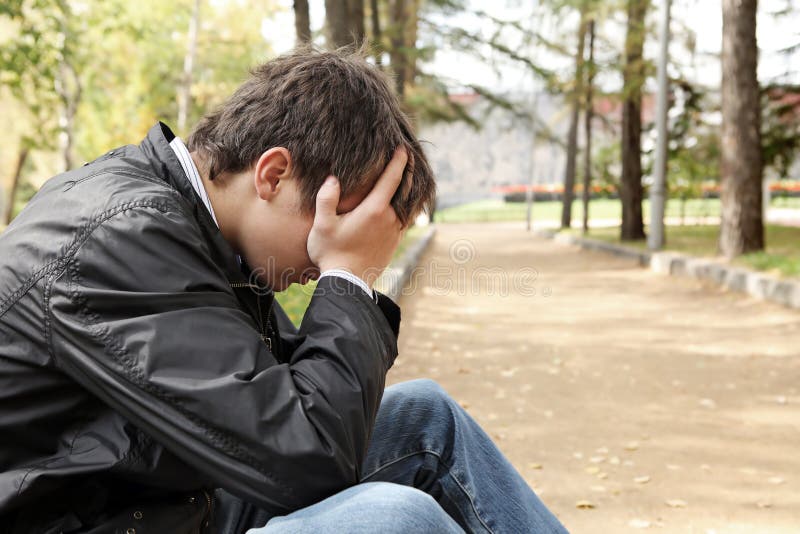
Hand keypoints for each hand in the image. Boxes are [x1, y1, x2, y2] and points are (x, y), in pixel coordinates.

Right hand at [307, 147, 407, 287]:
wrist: (348, 283)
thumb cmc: (332, 253)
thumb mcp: (322, 224)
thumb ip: (326, 198)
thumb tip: (333, 179)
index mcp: (374, 210)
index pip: (391, 179)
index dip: (398, 162)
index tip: (403, 149)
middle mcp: (389, 219)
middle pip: (404, 190)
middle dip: (408, 172)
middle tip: (409, 157)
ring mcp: (394, 232)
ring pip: (407, 205)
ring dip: (409, 190)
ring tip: (407, 178)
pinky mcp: (394, 243)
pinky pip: (405, 219)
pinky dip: (406, 207)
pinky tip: (401, 204)